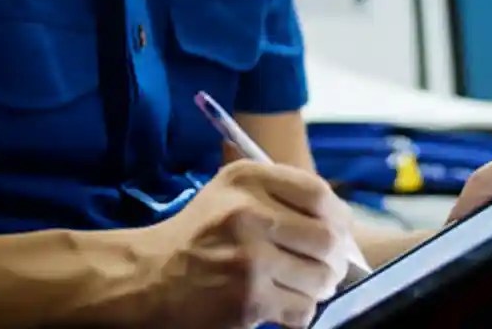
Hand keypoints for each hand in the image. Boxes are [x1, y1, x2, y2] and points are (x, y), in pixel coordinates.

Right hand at [139, 159, 353, 328]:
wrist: (151, 277)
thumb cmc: (199, 233)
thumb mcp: (230, 190)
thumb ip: (280, 192)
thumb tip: (340, 221)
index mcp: (247, 180)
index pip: (319, 193)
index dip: (337, 217)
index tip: (335, 231)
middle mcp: (249, 213)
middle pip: (328, 239)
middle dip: (333, 259)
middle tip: (322, 267)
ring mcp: (250, 259)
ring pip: (321, 279)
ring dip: (317, 288)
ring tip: (298, 285)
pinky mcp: (250, 300)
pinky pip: (303, 310)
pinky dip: (298, 311)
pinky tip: (280, 304)